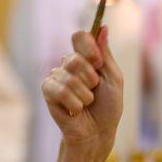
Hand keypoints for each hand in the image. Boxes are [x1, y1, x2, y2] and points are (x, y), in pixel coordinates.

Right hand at [41, 27, 123, 156]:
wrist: (98, 134)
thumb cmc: (108, 108)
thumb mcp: (113, 79)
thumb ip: (106, 54)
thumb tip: (103, 27)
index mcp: (85, 58)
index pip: (80, 37)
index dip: (88, 48)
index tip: (98, 63)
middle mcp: (68, 65)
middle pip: (74, 58)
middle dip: (90, 79)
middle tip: (94, 91)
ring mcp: (56, 77)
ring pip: (69, 77)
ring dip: (84, 96)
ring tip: (86, 105)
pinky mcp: (48, 92)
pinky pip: (60, 91)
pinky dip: (74, 104)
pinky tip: (75, 111)